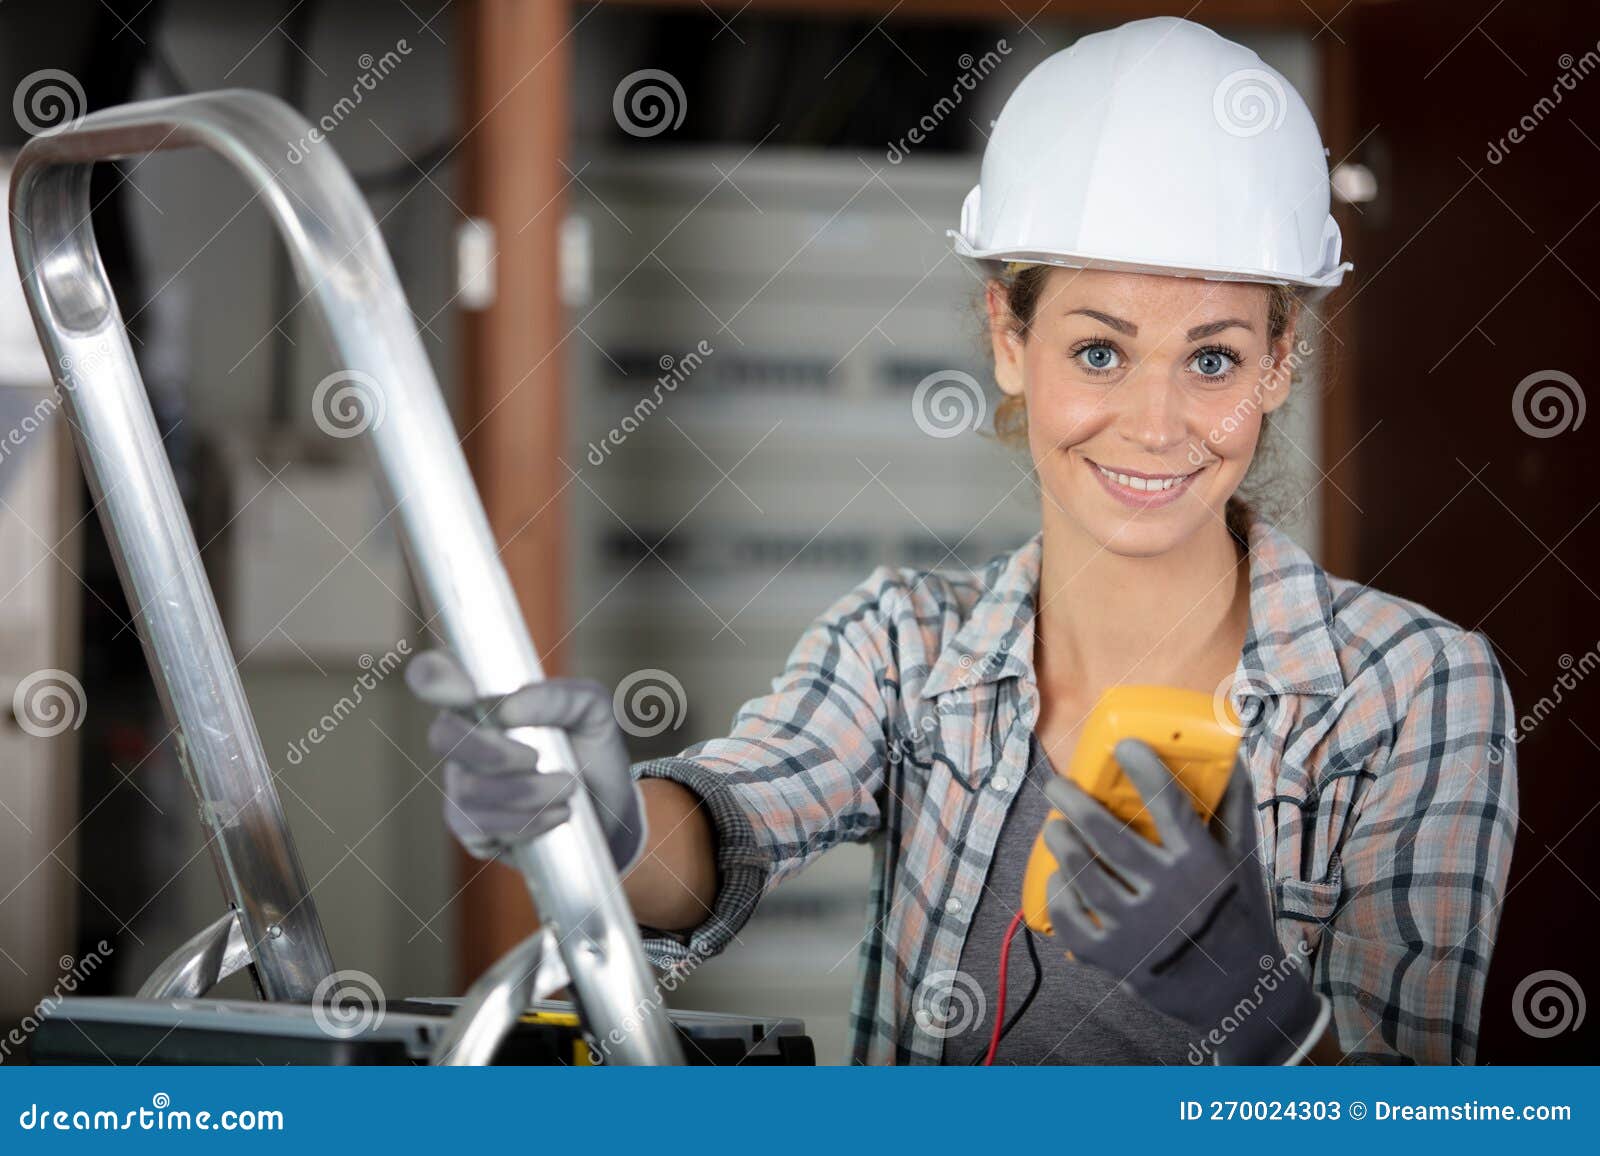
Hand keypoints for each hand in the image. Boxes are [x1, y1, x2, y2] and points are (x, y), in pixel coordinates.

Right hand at [405, 650, 646, 871]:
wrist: (609, 808)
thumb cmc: (591, 748)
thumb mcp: (592, 711)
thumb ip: (560, 697)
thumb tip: (509, 708)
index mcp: (483, 698)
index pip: (433, 676)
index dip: (433, 677)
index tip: (467, 692)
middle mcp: (463, 738)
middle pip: (441, 736)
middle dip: (493, 751)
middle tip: (536, 758)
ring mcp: (461, 784)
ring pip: (469, 789)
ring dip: (527, 791)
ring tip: (568, 788)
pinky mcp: (471, 828)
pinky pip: (479, 826)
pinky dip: (526, 821)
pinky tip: (558, 815)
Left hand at [1042, 738, 1327, 1063]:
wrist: (1238, 991)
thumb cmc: (1236, 912)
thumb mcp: (1242, 861)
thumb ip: (1233, 808)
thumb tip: (1231, 755)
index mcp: (1202, 865)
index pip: (1171, 806)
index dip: (1145, 770)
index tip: (1124, 745)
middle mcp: (1169, 895)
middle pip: (1110, 839)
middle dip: (1075, 805)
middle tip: (1056, 785)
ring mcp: (1139, 929)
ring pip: (1085, 876)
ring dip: (1061, 846)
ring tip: (1054, 828)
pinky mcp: (1115, 958)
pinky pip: (1072, 921)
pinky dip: (1059, 896)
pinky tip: (1058, 878)